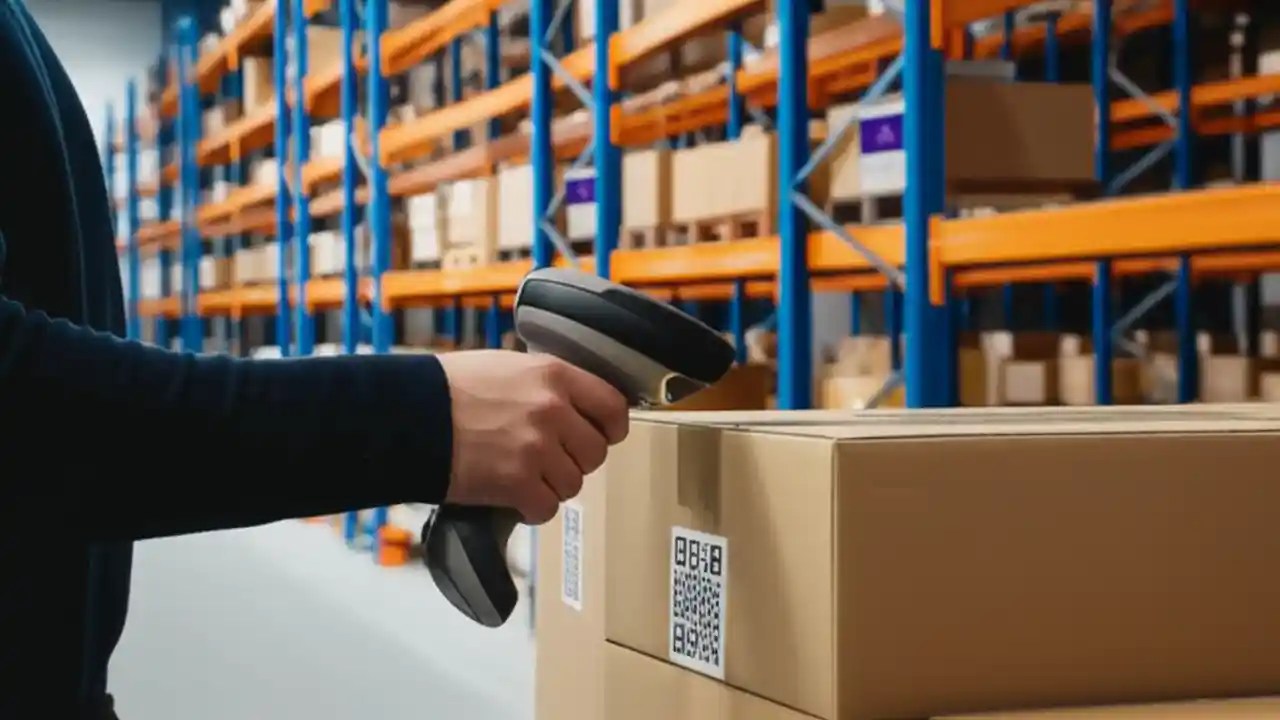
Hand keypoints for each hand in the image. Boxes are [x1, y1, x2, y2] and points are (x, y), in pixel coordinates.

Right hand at [437, 350, 628, 523]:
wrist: (408, 416)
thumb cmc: (448, 389)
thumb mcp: (506, 366)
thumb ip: (545, 383)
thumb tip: (572, 402)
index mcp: (553, 376)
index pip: (613, 407)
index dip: (610, 427)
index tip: (600, 434)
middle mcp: (552, 410)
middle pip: (595, 452)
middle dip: (575, 460)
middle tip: (548, 459)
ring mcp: (536, 448)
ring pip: (573, 484)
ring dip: (551, 485)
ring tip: (523, 475)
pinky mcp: (517, 483)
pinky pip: (547, 508)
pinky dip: (532, 508)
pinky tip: (513, 496)